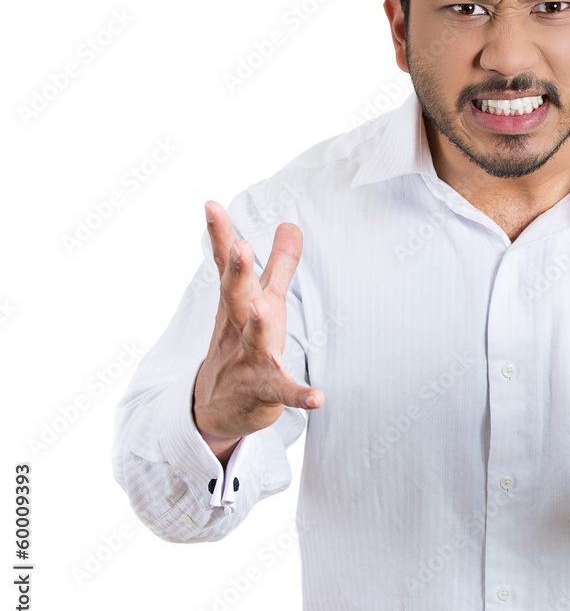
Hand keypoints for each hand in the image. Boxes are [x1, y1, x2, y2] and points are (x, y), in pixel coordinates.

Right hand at [193, 201, 323, 461]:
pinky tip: (317, 397)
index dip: (220, 235)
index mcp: (240, 302)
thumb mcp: (263, 299)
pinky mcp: (264, 391)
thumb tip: (290, 223)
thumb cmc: (243, 342)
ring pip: (254, 341)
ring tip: (264, 306)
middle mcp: (239, 328)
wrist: (216, 406)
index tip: (211, 204)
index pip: (227, 265)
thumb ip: (279, 263)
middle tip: (239, 245)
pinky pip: (282, 392)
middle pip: (236, 296)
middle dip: (237, 271)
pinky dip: (298, 395)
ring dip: (258, 324)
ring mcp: (248, 360)